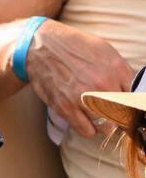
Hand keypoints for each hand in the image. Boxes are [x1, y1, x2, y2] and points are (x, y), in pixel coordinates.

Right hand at [26, 20, 134, 138]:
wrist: (40, 46)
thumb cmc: (73, 47)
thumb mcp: (105, 51)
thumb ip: (122, 72)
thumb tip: (134, 92)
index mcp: (116, 68)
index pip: (136, 99)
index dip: (132, 106)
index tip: (126, 108)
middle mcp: (102, 84)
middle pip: (124, 115)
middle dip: (120, 117)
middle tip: (113, 113)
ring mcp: (83, 97)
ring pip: (107, 127)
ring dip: (105, 124)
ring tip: (98, 115)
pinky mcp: (65, 107)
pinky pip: (87, 131)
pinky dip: (88, 129)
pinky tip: (85, 119)